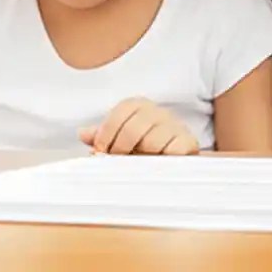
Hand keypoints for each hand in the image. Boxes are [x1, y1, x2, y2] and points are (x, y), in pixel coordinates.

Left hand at [78, 97, 199, 154]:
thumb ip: (101, 136)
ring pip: (152, 142)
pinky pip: (173, 151)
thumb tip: (83, 134)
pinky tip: (158, 165)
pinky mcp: (188, 141)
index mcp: (137, 105)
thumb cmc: (142, 144)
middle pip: (132, 129)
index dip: (105, 135)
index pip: (118, 115)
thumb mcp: (119, 138)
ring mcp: (174, 125)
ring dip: (142, 158)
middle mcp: (156, 111)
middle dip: (120, 149)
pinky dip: (163, 160)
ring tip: (138, 165)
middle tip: (117, 161)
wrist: (176, 152)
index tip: (100, 152)